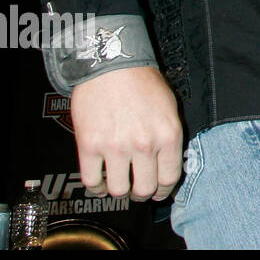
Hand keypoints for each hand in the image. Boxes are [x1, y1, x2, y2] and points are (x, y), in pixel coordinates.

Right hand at [69, 66, 182, 200]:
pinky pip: (92, 181)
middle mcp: (144, 145)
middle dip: (142, 193)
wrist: (112, 65)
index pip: (169, 178)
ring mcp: (115, 147)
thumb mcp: (169, 107)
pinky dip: (96, 186)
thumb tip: (168, 162)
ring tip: (119, 182)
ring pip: (118, 190)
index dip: (164, 191)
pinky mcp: (89, 146)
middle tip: (138, 189)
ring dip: (119, 191)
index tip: (158, 192)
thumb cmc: (142, 82)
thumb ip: (169, 136)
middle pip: (144, 189)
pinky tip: (100, 180)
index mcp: (168, 135)